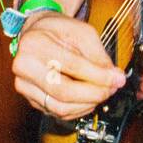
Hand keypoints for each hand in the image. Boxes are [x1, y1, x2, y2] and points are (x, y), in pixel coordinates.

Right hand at [11, 12, 128, 120]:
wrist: (37, 32)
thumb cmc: (58, 30)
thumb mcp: (82, 32)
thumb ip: (98, 55)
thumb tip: (113, 77)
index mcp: (35, 44)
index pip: (73, 66)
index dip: (99, 76)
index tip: (117, 79)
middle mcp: (24, 67)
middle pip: (64, 92)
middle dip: (94, 94)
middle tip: (111, 89)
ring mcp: (24, 85)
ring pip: (60, 107)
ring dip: (87, 104)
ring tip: (102, 93)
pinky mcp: (29, 98)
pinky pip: (56, 112)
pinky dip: (77, 109)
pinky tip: (88, 100)